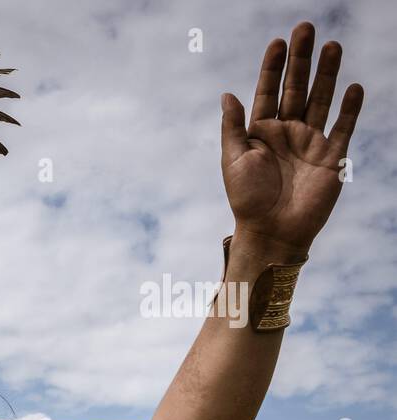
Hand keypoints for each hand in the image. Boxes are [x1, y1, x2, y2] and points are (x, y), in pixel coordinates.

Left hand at [221, 21, 363, 258]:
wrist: (271, 232)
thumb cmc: (247, 200)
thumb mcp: (233, 161)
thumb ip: (233, 127)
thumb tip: (227, 94)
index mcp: (260, 132)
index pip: (268, 91)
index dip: (273, 67)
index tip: (278, 42)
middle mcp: (286, 132)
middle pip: (296, 88)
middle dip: (302, 59)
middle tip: (307, 28)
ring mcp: (309, 142)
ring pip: (320, 100)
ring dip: (326, 74)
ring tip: (333, 46)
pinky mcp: (330, 156)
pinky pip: (342, 127)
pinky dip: (348, 108)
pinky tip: (352, 87)